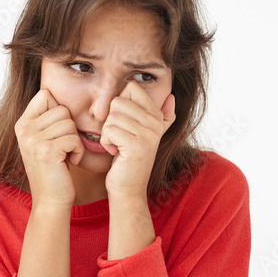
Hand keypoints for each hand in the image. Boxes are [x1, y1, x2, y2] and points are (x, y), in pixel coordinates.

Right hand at [14, 88, 83, 207]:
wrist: (51, 200)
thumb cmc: (53, 169)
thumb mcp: (43, 140)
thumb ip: (46, 118)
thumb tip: (53, 91)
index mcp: (22, 124)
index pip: (45, 94)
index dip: (59, 110)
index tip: (58, 132)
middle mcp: (24, 130)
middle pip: (61, 109)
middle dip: (69, 129)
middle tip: (63, 148)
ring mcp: (33, 140)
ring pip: (69, 123)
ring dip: (74, 141)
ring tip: (65, 155)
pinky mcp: (47, 151)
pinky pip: (74, 138)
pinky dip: (78, 151)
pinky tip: (69, 162)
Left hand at [100, 81, 175, 199]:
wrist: (128, 189)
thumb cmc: (129, 160)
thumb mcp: (145, 136)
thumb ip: (160, 117)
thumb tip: (171, 97)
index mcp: (157, 116)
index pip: (131, 88)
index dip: (119, 105)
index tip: (124, 124)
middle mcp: (156, 122)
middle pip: (118, 102)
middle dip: (111, 121)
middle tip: (119, 138)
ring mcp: (148, 134)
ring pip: (112, 117)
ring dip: (108, 134)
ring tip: (118, 147)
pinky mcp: (137, 145)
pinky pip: (110, 130)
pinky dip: (106, 143)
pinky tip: (115, 152)